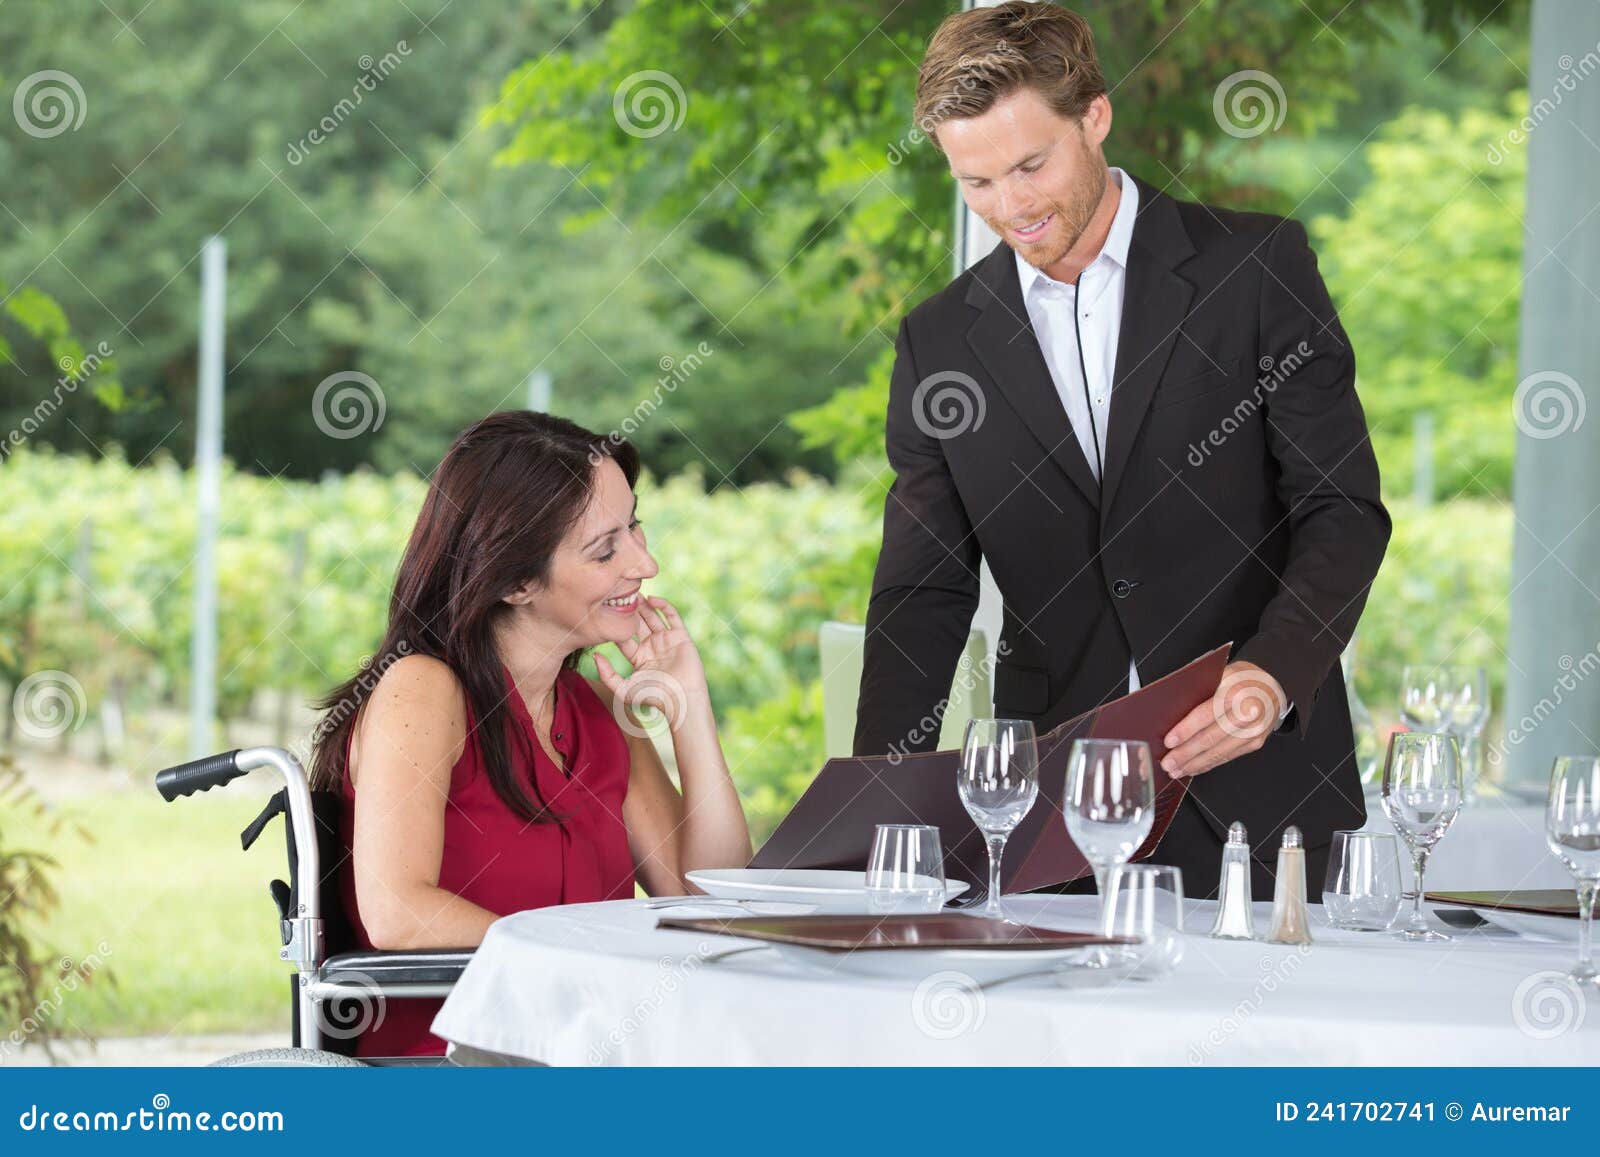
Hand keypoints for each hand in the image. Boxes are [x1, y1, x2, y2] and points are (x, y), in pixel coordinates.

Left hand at [593, 596, 707, 728]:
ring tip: (635, 592)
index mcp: (639, 658)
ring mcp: (667, 641)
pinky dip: (663, 605)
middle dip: (630, 611)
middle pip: (639, 624)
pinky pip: (672, 616)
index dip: (616, 626)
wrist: (680, 698)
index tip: (606, 613)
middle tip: (620, 595)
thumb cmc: (653, 697)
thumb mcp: (624, 689)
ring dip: (645, 605)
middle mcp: (652, 647)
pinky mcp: (681, 636)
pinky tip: (652, 599)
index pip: (625, 638)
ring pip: (654, 617)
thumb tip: (594, 656)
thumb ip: (606, 675)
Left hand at [1160, 660, 1286, 778]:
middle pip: (1211, 738)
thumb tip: (1170, 714)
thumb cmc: (1242, 679)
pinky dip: (1209, 764)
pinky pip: (1228, 757)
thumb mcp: (1220, 675)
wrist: (1273, 685)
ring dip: (1195, 764)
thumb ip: (1199, 692)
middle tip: (1167, 764)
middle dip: (1186, 754)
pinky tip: (1194, 768)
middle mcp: (1247, 714)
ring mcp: (1253, 731)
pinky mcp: (1255, 743)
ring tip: (1176, 771)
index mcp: (1235, 693)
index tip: (1169, 742)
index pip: (1206, 714)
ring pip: (1219, 752)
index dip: (1185, 730)